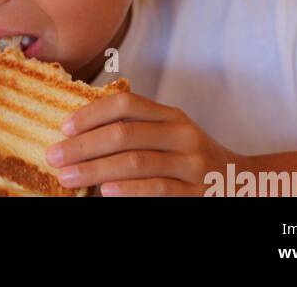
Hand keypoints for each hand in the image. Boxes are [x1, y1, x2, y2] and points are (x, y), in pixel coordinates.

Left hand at [45, 91, 246, 195]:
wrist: (243, 183)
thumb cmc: (189, 158)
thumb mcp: (169, 135)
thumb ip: (135, 129)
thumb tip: (77, 135)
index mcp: (171, 115)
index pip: (125, 104)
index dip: (91, 114)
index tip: (63, 128)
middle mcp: (182, 134)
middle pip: (124, 134)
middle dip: (82, 146)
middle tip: (53, 156)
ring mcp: (192, 164)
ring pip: (136, 162)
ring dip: (95, 170)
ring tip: (68, 176)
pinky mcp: (196, 192)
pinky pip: (158, 188)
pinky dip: (129, 190)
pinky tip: (106, 192)